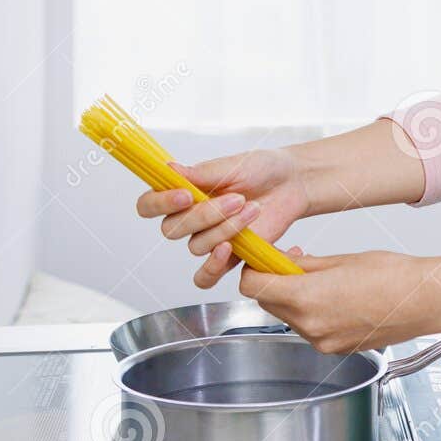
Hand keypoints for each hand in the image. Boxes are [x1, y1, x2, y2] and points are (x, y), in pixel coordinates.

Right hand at [134, 148, 312, 288]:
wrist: (292, 183)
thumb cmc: (261, 169)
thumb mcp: (232, 164)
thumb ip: (200, 173)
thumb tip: (168, 170)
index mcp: (183, 191)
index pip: (149, 205)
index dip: (160, 203)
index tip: (185, 195)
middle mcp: (190, 218)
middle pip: (172, 229)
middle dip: (205, 214)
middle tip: (237, 198)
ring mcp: (208, 238)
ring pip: (196, 246)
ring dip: (224, 229)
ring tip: (252, 209)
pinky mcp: (228, 256)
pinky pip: (206, 276)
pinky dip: (213, 266)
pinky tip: (229, 249)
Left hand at [238, 247, 440, 353]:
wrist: (425, 301)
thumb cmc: (393, 276)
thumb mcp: (341, 260)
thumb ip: (304, 265)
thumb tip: (280, 261)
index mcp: (306, 298)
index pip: (253, 287)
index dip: (253, 269)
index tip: (260, 258)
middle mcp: (310, 326)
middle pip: (268, 303)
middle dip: (274, 282)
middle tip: (292, 262)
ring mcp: (323, 342)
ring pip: (289, 317)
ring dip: (294, 298)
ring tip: (322, 279)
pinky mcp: (336, 349)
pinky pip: (310, 329)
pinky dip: (313, 312)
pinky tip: (336, 296)